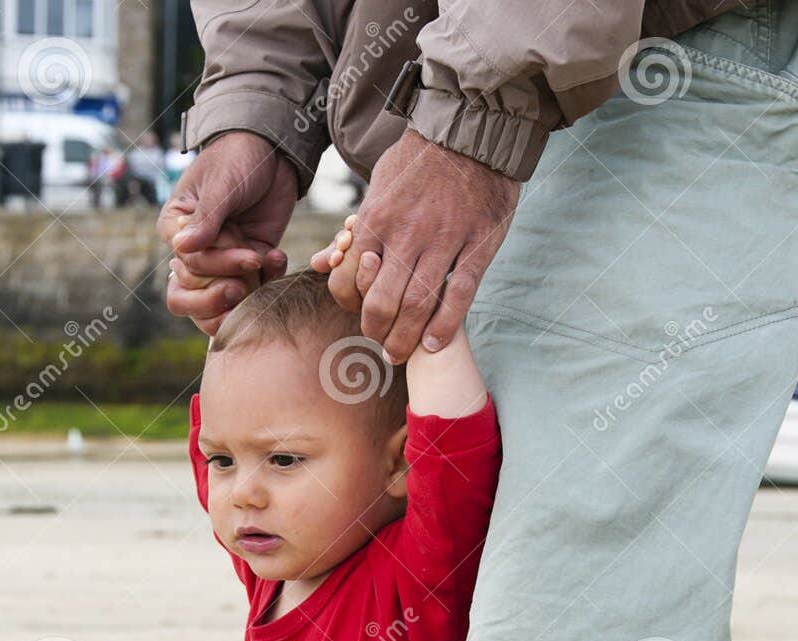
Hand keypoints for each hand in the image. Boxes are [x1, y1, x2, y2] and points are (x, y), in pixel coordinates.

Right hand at [157, 133, 297, 333]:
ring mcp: (221, 258)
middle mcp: (194, 249)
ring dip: (247, 293)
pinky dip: (269, 279)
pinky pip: (254, 287)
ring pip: (222, 300)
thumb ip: (206, 219)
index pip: (187, 267)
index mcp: (175, 228)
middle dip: (228, 289)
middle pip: (197, 293)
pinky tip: (278, 256)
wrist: (272, 151)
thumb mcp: (222, 185)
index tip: (247, 257)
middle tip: (253, 273)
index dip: (216, 269)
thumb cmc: (237, 158)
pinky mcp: (248, 261)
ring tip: (267, 268)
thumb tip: (181, 249)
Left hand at [312, 130, 518, 362]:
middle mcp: (407, 233)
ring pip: (418, 303)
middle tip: (380, 345)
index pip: (350, 275)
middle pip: (383, 300)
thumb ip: (351, 231)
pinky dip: (445, 325)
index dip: (349, 302)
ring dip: (406, 337)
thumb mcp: (378, 187)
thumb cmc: (420, 162)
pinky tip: (433, 343)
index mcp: (377, 217)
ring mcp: (445, 241)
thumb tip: (319, 263)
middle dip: (377, 331)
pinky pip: (459, 294)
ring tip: (401, 353)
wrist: (470, 131)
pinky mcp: (478, 246)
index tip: (357, 312)